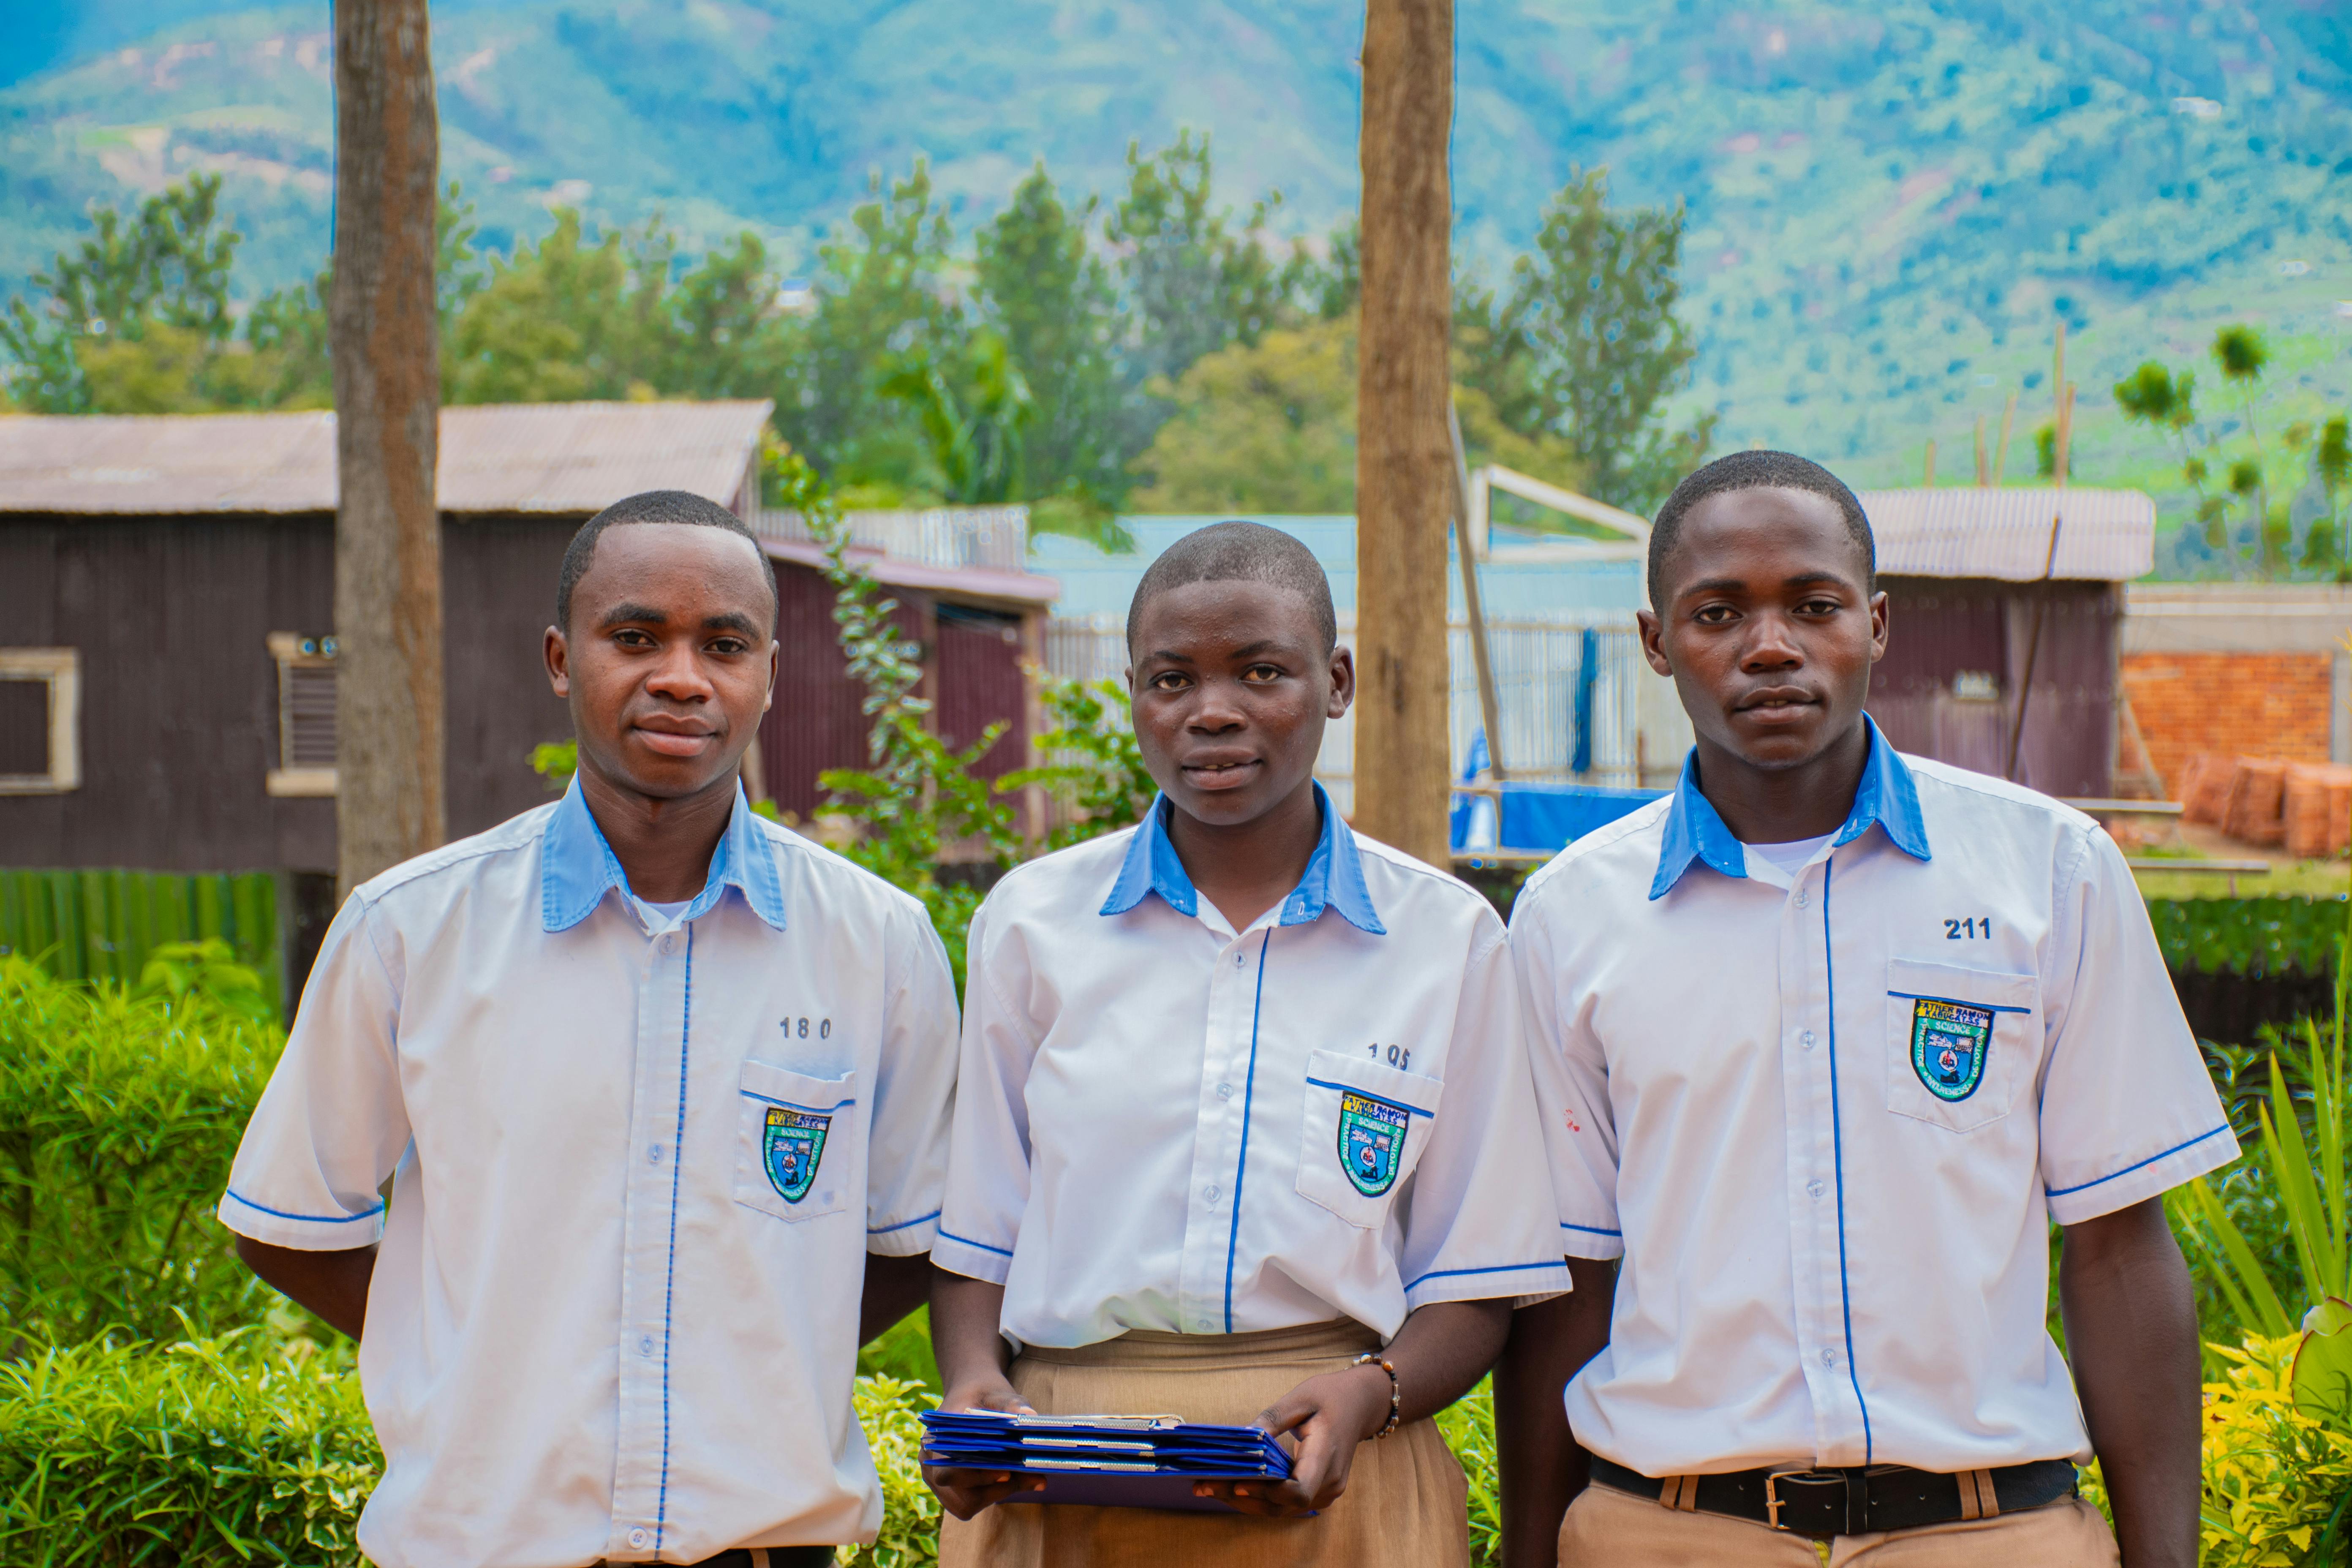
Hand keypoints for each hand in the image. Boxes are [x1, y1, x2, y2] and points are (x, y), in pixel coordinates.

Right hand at [922, 1376, 1046, 1519]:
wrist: (969, 1390)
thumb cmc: (983, 1392)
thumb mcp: (999, 1392)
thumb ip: (1013, 1404)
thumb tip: (1030, 1416)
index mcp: (937, 1438)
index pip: (949, 1472)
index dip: (977, 1477)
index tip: (1007, 1473)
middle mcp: (930, 1461)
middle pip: (958, 1497)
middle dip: (994, 1491)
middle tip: (1025, 1477)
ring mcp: (935, 1476)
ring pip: (964, 1505)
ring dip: (994, 1496)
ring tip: (1021, 1477)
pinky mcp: (948, 1486)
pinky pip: (968, 1502)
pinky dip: (991, 1495)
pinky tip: (1012, 1478)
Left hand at [1193, 1362, 1392, 1517]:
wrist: (1360, 1404)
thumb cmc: (1330, 1396)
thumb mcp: (1300, 1397)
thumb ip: (1272, 1419)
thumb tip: (1242, 1437)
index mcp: (1326, 1456)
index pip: (1300, 1490)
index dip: (1269, 1493)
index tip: (1238, 1483)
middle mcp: (1328, 1482)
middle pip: (1282, 1504)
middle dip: (1241, 1496)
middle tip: (1203, 1484)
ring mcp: (1325, 1492)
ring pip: (1280, 1508)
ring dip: (1243, 1500)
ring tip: (1206, 1487)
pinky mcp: (1317, 1492)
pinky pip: (1284, 1503)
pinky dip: (1257, 1497)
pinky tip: (1229, 1486)